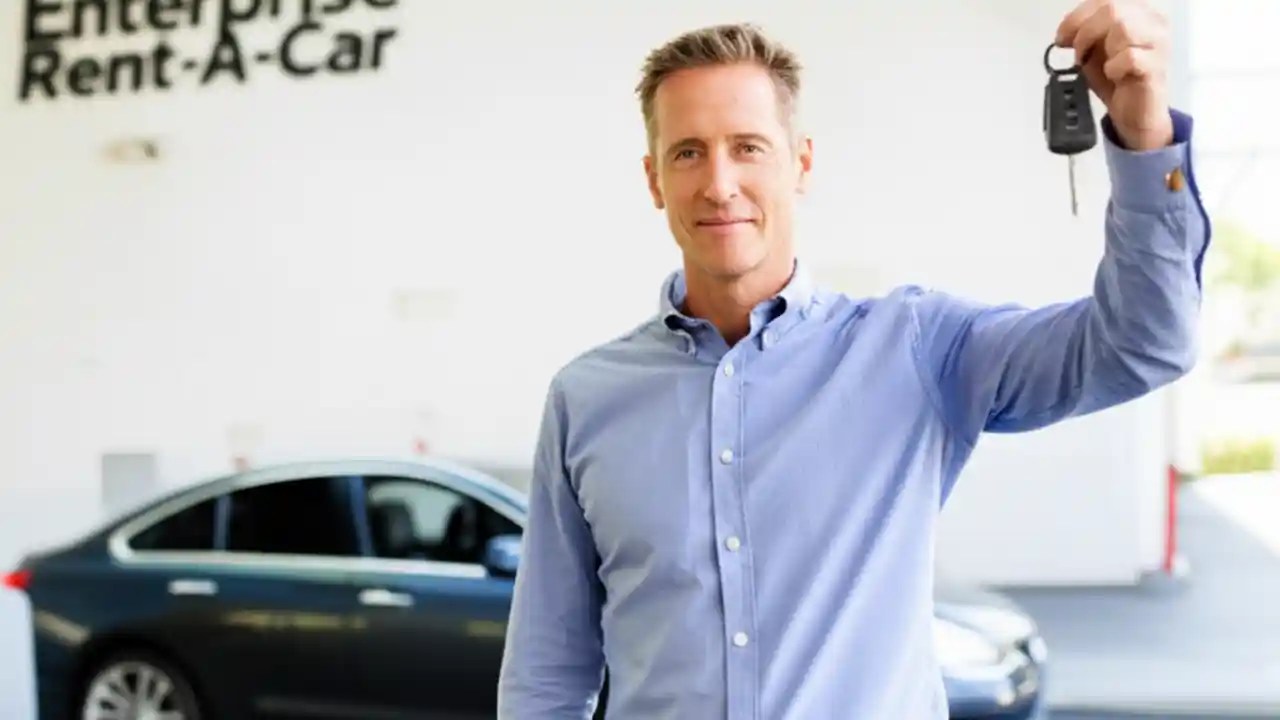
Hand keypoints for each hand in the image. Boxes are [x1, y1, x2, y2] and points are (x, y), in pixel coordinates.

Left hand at [1056, 0, 1173, 150]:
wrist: (1134, 113)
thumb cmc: (1117, 77)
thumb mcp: (1094, 49)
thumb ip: (1083, 33)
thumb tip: (1064, 32)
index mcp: (1138, 10)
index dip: (1077, 16)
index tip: (1061, 38)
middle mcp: (1153, 20)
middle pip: (1112, 8)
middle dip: (1085, 31)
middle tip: (1078, 53)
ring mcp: (1159, 42)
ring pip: (1123, 28)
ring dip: (1101, 48)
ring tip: (1101, 64)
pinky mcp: (1157, 66)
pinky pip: (1130, 57)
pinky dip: (1114, 67)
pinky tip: (1115, 75)